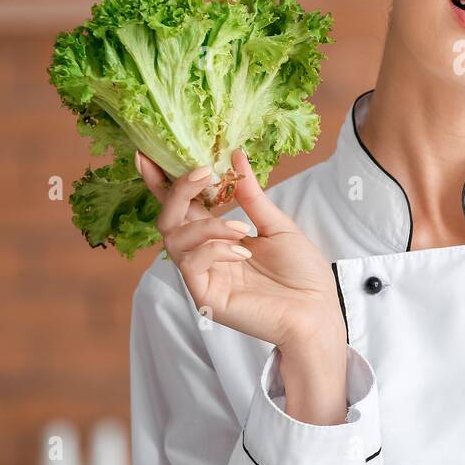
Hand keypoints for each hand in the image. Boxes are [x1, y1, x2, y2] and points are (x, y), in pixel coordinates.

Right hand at [137, 147, 343, 350]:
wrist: (317, 310)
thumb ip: (251, 195)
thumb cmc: (302, 272)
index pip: (182, 206)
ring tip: (242, 229)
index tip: (147, 154)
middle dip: (178, 190)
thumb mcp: (277, 225)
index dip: (162, 182)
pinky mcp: (204, 297)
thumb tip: (236, 155)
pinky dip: (214, 248)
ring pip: (174, 239)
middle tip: (203, 172)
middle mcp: (203, 255)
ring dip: (207, 225)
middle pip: (167, 218)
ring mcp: (202, 277)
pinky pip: (191, 263)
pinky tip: (242, 252)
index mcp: (217, 236)